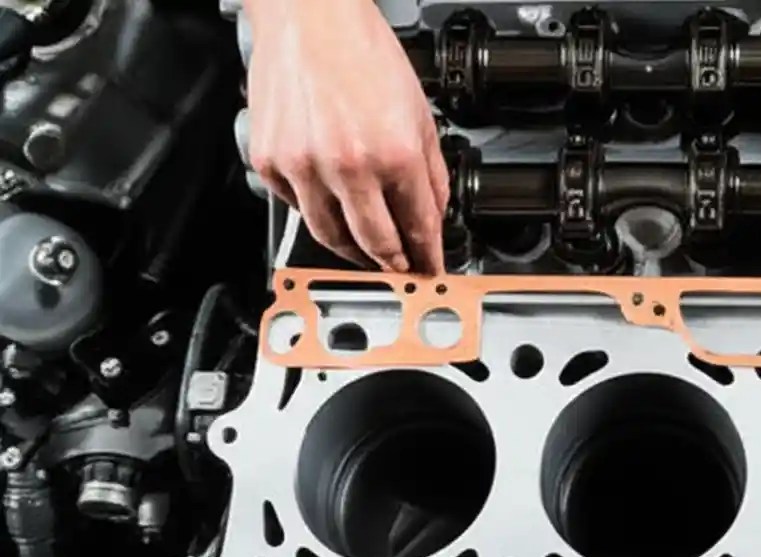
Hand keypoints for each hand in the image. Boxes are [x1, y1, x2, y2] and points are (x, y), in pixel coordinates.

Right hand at [244, 0, 448, 273]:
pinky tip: (330, 206)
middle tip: (401, 271)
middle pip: (375, 244)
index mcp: (394, 153)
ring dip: (353, 251)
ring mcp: (304, 166)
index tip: (431, 271)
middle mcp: (348, 165)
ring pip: (330, 235)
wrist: (309, 17)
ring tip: (367, 252)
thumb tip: (434, 212)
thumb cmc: (361, 51)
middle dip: (393, 265)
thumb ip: (431, 171)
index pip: (419, 227)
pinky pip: (296, 207)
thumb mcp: (419, 112)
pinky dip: (316, 213)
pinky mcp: (271, 162)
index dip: (428, 257)